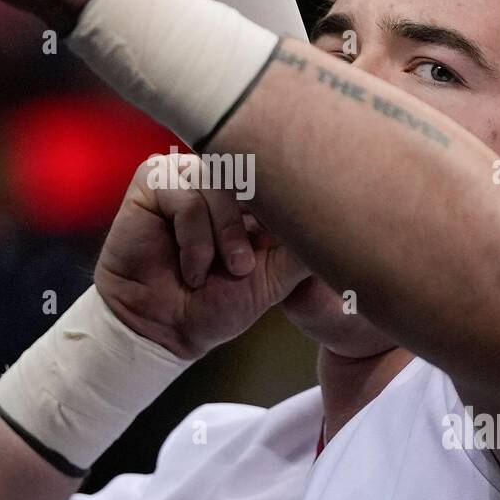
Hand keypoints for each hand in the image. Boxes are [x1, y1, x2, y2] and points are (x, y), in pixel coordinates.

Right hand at [95, 154, 310, 359]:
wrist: (165, 328)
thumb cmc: (217, 302)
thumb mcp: (276, 275)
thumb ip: (305, 245)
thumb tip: (347, 216)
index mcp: (251, 191)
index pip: (278, 172)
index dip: (286, 201)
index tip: (283, 240)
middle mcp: (220, 175)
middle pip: (253, 171)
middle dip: (252, 225)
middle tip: (243, 267)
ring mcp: (186, 173)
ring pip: (220, 184)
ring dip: (223, 236)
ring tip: (217, 271)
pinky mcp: (152, 180)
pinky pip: (186, 197)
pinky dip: (193, 240)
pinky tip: (189, 268)